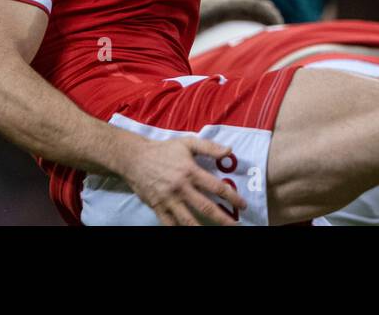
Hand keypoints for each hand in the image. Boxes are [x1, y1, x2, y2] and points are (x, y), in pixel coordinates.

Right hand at [121, 135, 247, 225]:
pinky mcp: (157, 207)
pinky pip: (169, 223)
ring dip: (202, 229)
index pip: (216, 187)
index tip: (243, 205)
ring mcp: (169, 199)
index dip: (232, 197)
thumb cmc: (164, 150)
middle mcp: (181, 188)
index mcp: (191, 171)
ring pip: (188, 219)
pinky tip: (189, 233)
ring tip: (215, 235)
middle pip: (205, 207)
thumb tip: (230, 150)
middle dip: (222, 219)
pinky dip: (178, 230)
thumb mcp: (188, 143)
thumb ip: (209, 147)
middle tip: (235, 226)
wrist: (135, 159)